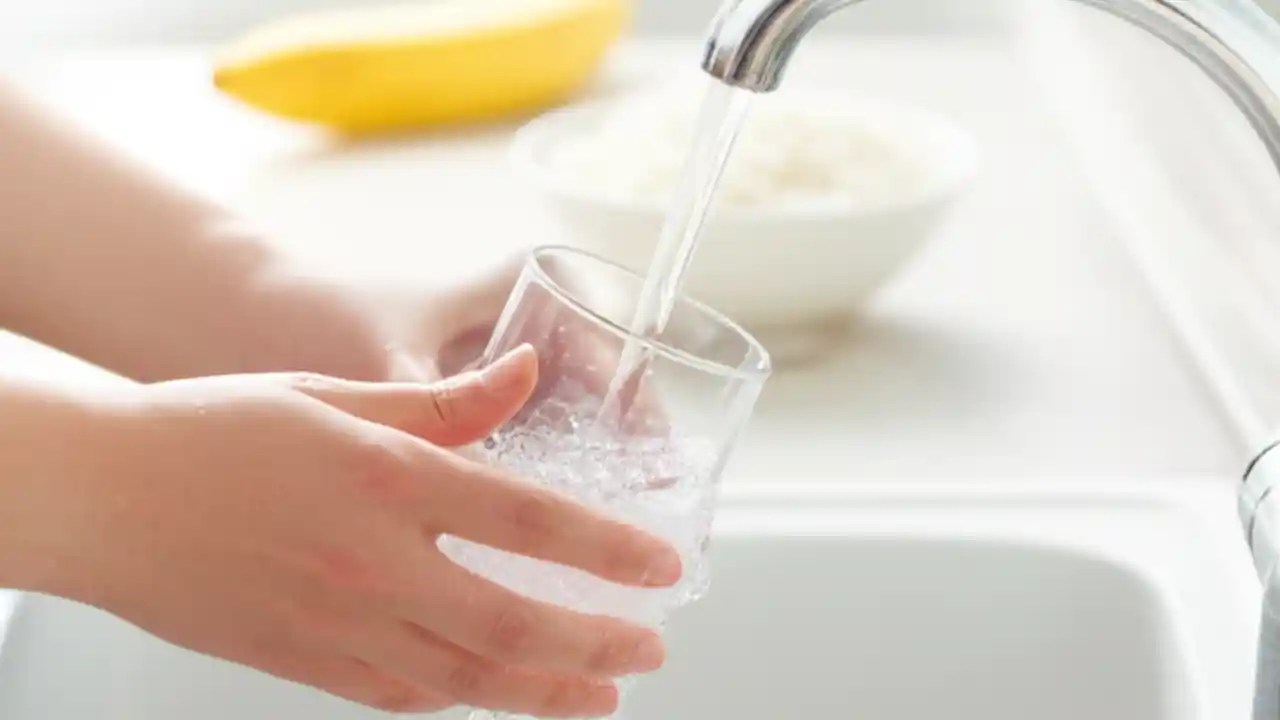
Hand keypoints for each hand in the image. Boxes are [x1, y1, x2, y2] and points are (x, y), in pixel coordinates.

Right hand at [35, 347, 679, 715]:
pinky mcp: (303, 662)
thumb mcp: (332, 394)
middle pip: (511, 620)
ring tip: (603, 696)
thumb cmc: (213, 431)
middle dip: (596, 642)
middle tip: (652, 649)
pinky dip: (463, 700)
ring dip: (546, 692)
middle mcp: (371, 560)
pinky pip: (402, 695)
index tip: (664, 570)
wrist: (102, 496)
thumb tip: (525, 377)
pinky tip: (500, 694)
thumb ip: (442, 403)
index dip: (608, 549)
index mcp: (385, 478)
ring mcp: (336, 623)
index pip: (527, 519)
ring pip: (466, 678)